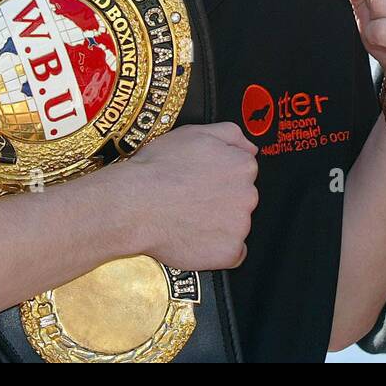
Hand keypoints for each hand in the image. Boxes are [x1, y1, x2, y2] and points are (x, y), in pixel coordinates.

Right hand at [115, 122, 258, 270]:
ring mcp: (240, 226)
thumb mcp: (195, 132)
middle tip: (191, 200)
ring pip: (236, 225)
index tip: (201, 180)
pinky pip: (232, 253)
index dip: (219, 176)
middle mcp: (248, 195)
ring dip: (219, 224)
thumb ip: (230, 134)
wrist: (134, 203)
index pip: (242, 172)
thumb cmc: (159, 167)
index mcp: (243, 166)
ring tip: (188, 219)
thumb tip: (250, 148)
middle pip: (241, 199)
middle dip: (221, 200)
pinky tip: (195, 239)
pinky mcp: (228, 252)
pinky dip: (216, 249)